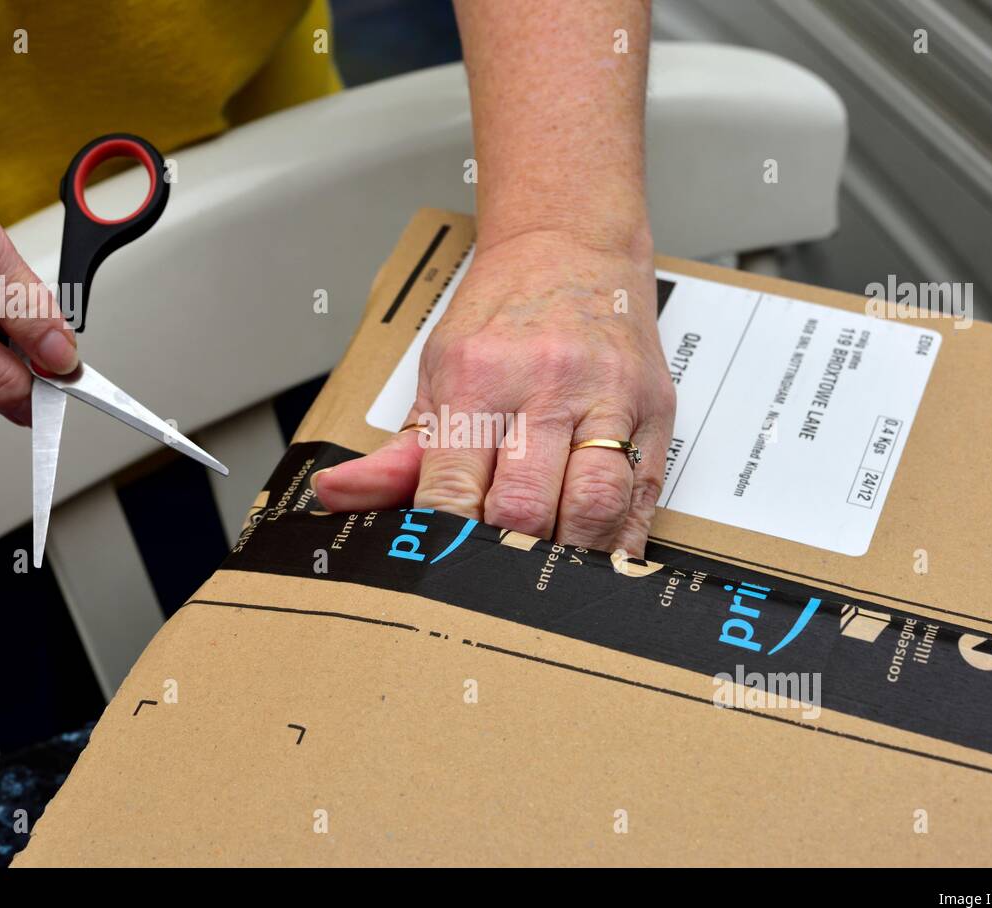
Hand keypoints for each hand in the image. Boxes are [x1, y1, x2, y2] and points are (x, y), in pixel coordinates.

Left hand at [314, 229, 675, 557]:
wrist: (571, 244)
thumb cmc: (502, 314)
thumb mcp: (437, 373)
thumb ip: (396, 452)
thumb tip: (336, 497)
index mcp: (476, 380)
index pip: (453, 491)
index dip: (447, 543)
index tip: (443, 570)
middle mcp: (544, 386)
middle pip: (525, 506)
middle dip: (506, 555)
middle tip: (494, 580)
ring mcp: (605, 398)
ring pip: (593, 506)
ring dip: (568, 555)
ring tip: (548, 573)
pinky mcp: (655, 409)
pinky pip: (644, 496)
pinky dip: (621, 540)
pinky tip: (601, 557)